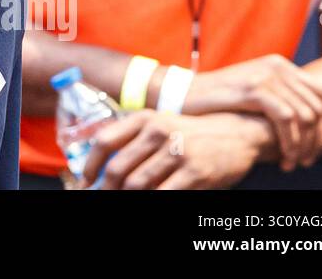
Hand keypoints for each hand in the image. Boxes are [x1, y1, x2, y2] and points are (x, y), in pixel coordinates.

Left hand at [81, 110, 262, 189]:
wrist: (236, 133)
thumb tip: (100, 167)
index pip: (104, 141)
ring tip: (121, 201)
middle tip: (102, 197)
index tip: (85, 181)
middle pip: (117, 168)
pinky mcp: (195, 173)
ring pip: (137, 185)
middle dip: (105, 189)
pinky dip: (151, 201)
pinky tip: (148, 202)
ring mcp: (177, 153)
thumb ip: (132, 139)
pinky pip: (164, 194)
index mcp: (144, 118)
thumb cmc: (189, 133)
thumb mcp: (158, 125)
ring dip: (124, 197)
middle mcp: (158, 132)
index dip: (89, 165)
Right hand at [183, 54, 321, 169]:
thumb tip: (312, 119)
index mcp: (279, 64)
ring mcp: (265, 76)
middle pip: (318, 106)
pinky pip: (287, 120)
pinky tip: (283, 156)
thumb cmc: (218, 99)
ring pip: (305, 116)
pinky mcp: (253, 89)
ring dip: (304, 145)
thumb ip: (280, 95)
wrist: (184, 94)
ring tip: (293, 162)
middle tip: (308, 160)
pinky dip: (290, 143)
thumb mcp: (254, 91)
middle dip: (318, 138)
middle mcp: (276, 66)